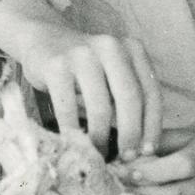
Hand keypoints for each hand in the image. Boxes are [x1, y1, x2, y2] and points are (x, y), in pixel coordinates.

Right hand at [0, 0, 160, 158]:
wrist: (42, 37)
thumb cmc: (85, 66)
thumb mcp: (113, 73)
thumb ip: (129, 99)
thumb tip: (142, 148)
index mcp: (132, 48)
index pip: (150, 93)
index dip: (152, 126)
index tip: (148, 152)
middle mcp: (110, 47)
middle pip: (129, 99)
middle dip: (131, 135)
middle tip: (126, 158)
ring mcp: (81, 54)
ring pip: (100, 107)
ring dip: (101, 138)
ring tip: (98, 154)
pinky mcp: (55, 65)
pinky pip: (68, 108)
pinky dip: (73, 132)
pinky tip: (74, 143)